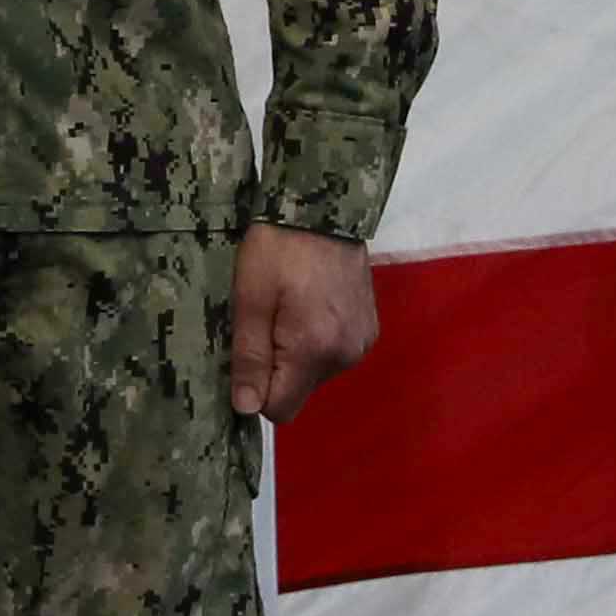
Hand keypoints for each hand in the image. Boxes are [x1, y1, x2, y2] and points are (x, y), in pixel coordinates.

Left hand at [229, 226, 378, 424]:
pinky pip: (333, 353)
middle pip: (299, 390)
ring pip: (315, 373)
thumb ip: (249, 356)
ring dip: (296, 353)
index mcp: (316, 350)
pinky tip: (309, 306)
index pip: (281, 408)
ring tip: (288, 308)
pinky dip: (316, 340)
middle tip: (266, 320)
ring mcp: (362, 342)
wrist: (324, 207)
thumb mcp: (251, 299)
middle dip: (276, 368)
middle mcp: (346, 355)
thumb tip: (246, 409)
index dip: (256, 390)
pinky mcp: (369, 329)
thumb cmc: (278, 248)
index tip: (247, 353)